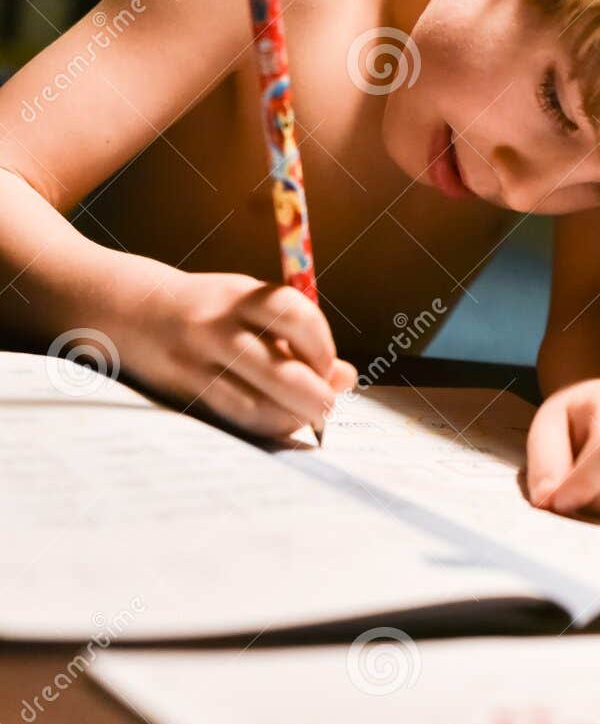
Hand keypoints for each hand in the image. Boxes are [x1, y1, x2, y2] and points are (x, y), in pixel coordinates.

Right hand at [116, 268, 355, 437]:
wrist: (128, 308)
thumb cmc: (208, 312)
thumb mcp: (250, 308)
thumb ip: (298, 338)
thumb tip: (347, 377)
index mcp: (240, 295)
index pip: (296, 315)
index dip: (322, 346)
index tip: (327, 364)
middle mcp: (217, 326)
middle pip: (280, 371)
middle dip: (317, 397)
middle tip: (327, 405)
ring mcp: (196, 362)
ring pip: (256, 405)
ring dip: (291, 419)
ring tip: (304, 417)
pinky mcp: (183, 392)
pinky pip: (233, 419)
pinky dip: (265, 428)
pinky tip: (277, 424)